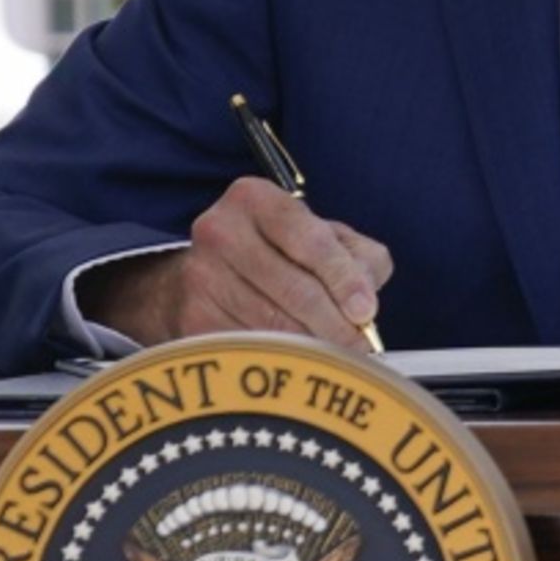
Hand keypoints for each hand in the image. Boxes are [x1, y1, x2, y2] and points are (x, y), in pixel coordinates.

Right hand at [83, 179, 393, 346]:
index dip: (343, 279)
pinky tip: (300, 362)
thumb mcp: (321, 237)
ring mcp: (201, 274)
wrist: (206, 276)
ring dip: (314, 346)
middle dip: (335, 323)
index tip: (366, 312)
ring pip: (275, 324)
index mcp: (255, 198)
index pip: (310, 239)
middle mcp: (220, 230)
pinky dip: (283, 359)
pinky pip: (252, 347)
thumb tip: (366, 297)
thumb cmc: (279, 254)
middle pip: (295, 288)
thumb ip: (358, 257)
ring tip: (336, 356)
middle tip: (359, 347)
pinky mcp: (194, 316)